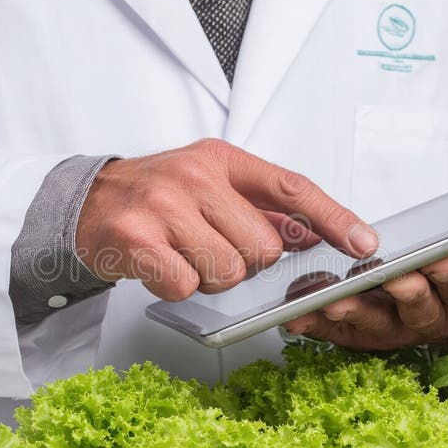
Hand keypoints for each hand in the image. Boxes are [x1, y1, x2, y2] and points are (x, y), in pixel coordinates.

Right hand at [76, 139, 377, 300]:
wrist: (85, 205)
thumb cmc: (154, 198)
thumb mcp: (208, 186)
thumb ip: (259, 207)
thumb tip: (313, 234)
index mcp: (221, 159)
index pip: (290, 187)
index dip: (333, 217)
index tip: (363, 242)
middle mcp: (195, 176)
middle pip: (262, 247)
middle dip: (243, 263)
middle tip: (209, 249)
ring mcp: (164, 206)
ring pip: (228, 271)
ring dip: (210, 278)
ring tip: (182, 257)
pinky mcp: (137, 239)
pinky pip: (188, 285)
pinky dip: (178, 287)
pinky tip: (161, 268)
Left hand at [282, 205, 447, 349]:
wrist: (441, 268)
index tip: (441, 261)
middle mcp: (432, 318)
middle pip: (420, 313)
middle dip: (406, 295)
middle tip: (391, 277)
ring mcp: (393, 326)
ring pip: (373, 325)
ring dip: (352, 313)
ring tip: (332, 298)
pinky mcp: (358, 327)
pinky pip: (336, 330)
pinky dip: (316, 323)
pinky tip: (296, 312)